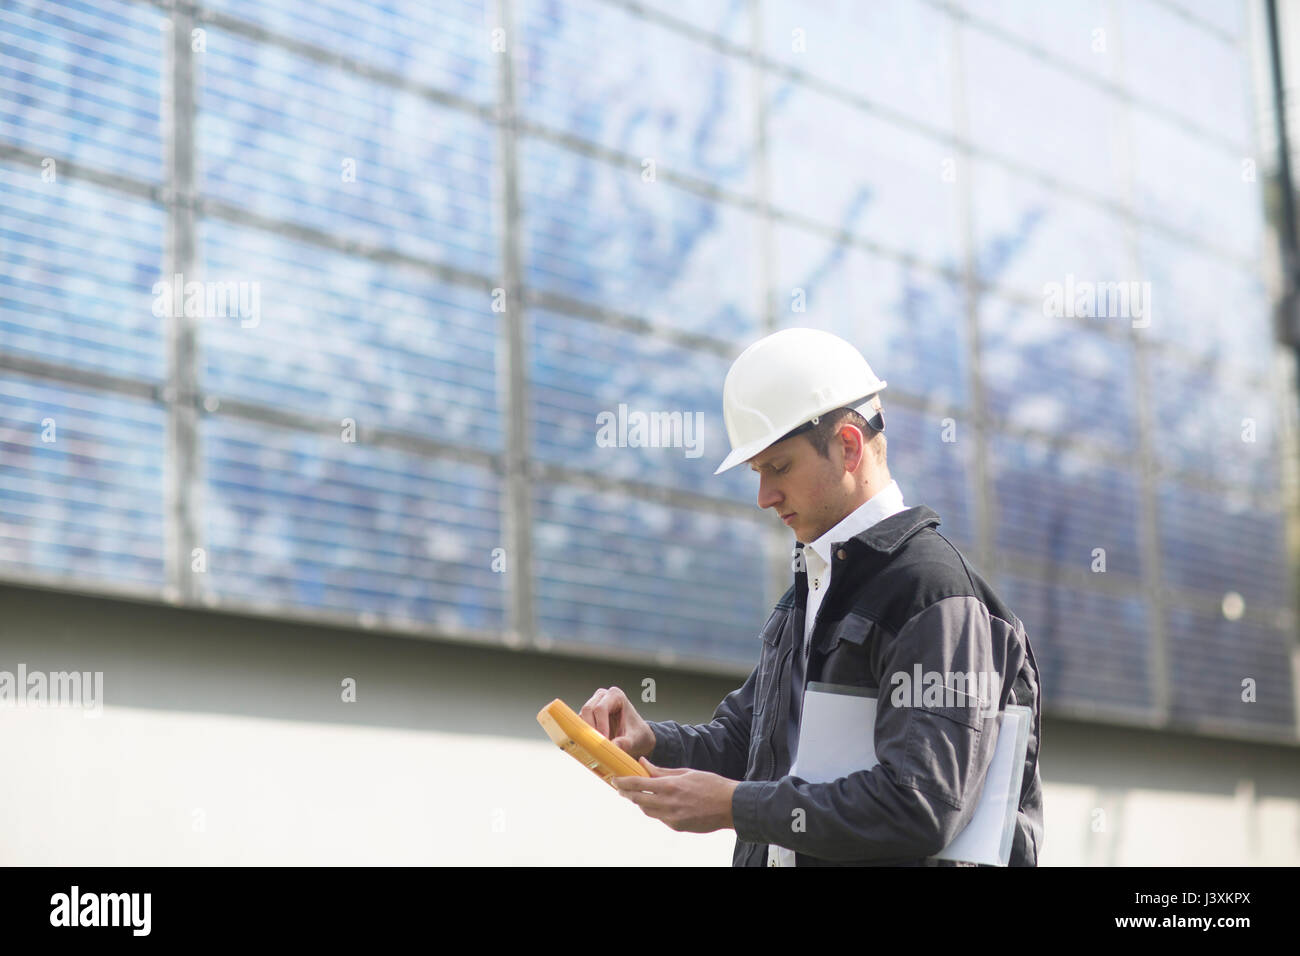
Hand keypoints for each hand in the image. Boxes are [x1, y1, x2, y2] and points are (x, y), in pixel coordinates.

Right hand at [580, 686, 654, 759]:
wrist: (637, 737)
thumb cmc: (637, 734)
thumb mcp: (634, 740)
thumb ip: (624, 743)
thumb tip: (612, 747)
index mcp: (616, 696)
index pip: (601, 708)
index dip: (600, 726)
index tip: (603, 741)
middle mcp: (602, 696)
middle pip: (588, 710)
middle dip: (591, 729)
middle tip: (596, 746)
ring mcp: (593, 704)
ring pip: (581, 717)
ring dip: (585, 732)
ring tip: (594, 746)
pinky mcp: (587, 715)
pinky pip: (579, 723)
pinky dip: (583, 734)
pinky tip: (589, 745)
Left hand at [612, 756, 738, 832]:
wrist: (730, 806)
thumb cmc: (711, 785)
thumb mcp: (686, 772)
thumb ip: (662, 770)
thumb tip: (643, 764)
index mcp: (670, 786)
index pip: (638, 784)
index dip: (623, 783)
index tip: (616, 780)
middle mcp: (668, 803)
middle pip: (638, 800)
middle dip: (627, 794)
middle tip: (621, 789)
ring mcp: (672, 818)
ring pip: (647, 810)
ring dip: (641, 802)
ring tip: (640, 794)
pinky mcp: (677, 827)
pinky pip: (660, 818)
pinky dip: (656, 810)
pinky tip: (659, 803)